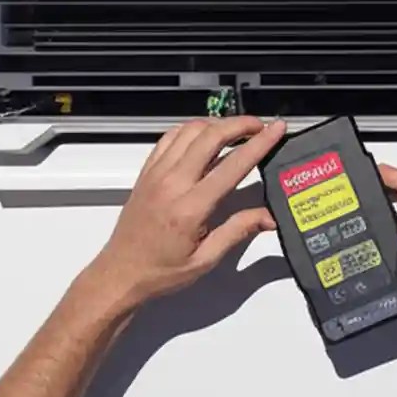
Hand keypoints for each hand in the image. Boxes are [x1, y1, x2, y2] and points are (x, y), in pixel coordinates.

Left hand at [89, 116, 286, 303]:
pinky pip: (170, 138)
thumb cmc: (161, 272)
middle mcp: (171, 183)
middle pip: (210, 136)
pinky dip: (191, 129)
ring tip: (236, 130)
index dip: (259, 143)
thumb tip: (269, 216)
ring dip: (216, 124)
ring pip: (189, 130)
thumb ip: (237, 231)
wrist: (120, 273)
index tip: (276, 129)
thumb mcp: (205, 259)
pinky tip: (204, 136)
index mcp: (190, 208)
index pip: (232, 165)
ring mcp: (156, 173)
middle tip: (260, 126)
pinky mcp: (146, 172)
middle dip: (240, 124)